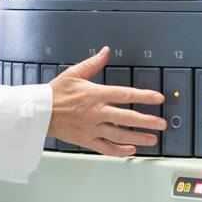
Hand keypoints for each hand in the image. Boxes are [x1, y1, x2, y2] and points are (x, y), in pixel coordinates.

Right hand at [48, 47, 166, 155]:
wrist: (39, 111)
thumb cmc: (56, 92)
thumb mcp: (75, 73)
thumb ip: (93, 63)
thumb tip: (106, 51)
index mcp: (96, 95)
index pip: (126, 95)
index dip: (145, 97)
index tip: (158, 98)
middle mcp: (97, 112)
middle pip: (128, 118)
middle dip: (148, 121)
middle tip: (162, 124)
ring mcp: (92, 128)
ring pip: (120, 135)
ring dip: (139, 138)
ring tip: (153, 140)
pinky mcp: (86, 140)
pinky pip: (106, 148)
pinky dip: (120, 150)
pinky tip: (131, 150)